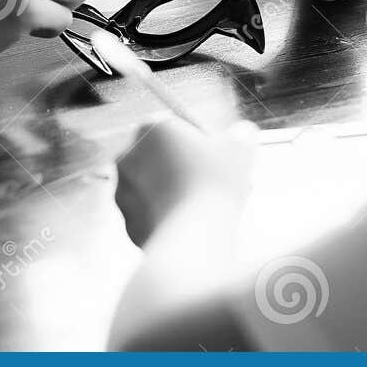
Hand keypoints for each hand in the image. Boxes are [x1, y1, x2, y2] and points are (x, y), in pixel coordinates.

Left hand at [114, 119, 257, 246]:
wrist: (191, 238)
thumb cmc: (215, 185)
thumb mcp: (241, 147)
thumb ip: (242, 133)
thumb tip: (243, 134)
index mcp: (151, 129)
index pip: (178, 129)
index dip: (201, 144)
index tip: (218, 161)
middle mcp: (129, 155)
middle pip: (164, 157)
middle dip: (186, 169)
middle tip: (215, 184)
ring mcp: (123, 190)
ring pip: (157, 187)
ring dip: (177, 193)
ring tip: (205, 207)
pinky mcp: (127, 220)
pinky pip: (153, 214)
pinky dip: (169, 217)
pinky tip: (190, 224)